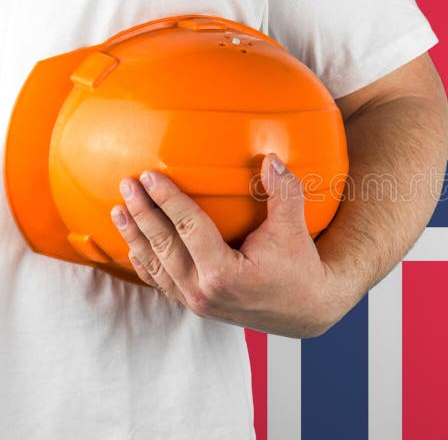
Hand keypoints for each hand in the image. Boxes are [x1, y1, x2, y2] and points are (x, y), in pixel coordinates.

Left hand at [110, 154, 347, 337]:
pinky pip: (163, 283)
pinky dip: (146, 263)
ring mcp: (198, 302)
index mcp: (223, 273)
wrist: (306, 310)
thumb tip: (271, 159)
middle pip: (163, 246)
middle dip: (142, 213)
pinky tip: (135, 246)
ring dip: (136, 237)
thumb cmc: (300, 269)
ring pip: (157, 266)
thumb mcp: (294, 229)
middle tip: (127, 185)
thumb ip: (283, 193)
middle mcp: (203, 292)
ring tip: (119, 211)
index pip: (187, 228)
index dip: (167, 199)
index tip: (150, 176)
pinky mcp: (198, 305)